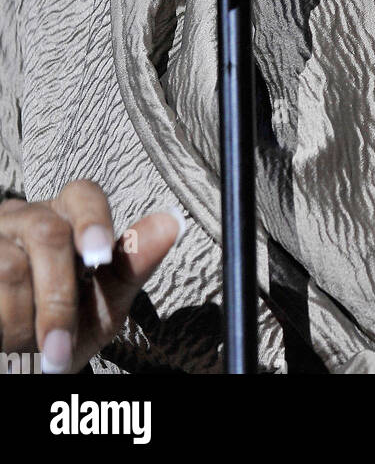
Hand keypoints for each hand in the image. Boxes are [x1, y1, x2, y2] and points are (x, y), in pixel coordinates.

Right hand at [0, 179, 182, 372]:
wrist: (20, 365)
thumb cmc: (64, 331)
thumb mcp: (103, 304)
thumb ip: (132, 265)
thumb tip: (172, 222)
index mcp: (67, 219)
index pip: (83, 194)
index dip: (93, 220)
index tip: (100, 257)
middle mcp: (25, 218)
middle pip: (48, 234)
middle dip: (57, 299)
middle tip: (59, 351)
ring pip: (9, 265)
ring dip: (23, 322)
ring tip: (27, 352)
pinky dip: (0, 324)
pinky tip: (5, 343)